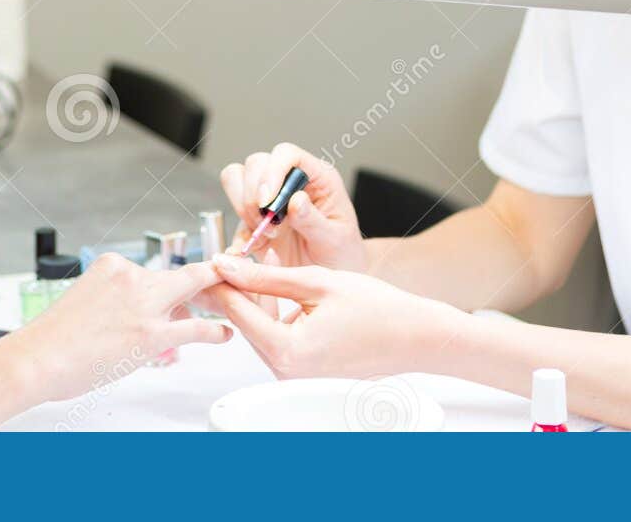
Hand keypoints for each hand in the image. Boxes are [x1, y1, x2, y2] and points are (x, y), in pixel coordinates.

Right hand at [10, 253, 231, 402]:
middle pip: (181, 274)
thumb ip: (116, 299)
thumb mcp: (85, 299)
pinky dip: (214, 331)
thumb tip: (138, 315)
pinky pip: (195, 327)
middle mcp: (131, 276)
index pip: (151, 272)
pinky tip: (225, 335)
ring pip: (192, 293)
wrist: (36, 359)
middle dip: (207, 277)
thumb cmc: (51, 340)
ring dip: (212, 302)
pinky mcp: (152, 332)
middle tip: (226, 278)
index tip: (188, 279)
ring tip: (228, 308)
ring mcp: (144, 303)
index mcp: (112, 266)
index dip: (172, 282)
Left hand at [210, 254, 460, 380]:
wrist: (417, 337)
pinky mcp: (306, 374)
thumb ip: (266, 276)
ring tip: (265, 259)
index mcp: (287, 351)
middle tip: (236, 253)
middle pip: (246, 323)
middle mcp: (287, 372)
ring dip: (259, 298)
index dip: (222, 280)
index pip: (237, 311)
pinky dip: (277, 313)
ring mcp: (296, 377)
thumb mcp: (316, 281)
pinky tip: (284, 285)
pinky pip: (280, 340)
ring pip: (261, 330)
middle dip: (240, 287)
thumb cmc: (379, 309)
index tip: (214, 257)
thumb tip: (228, 266)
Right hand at [220, 143, 368, 270]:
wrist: (330, 282)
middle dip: (254, 195)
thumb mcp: (335, 241)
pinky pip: (233, 215)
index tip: (267, 202)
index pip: (287, 154)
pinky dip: (237, 234)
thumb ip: (314, 221)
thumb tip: (296, 200)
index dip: (272, 171)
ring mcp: (270, 199)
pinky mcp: (255, 220)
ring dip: (243, 208)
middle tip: (268, 225)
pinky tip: (253, 250)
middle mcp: (290, 182)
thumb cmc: (342, 254)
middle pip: (256, 164)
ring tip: (263, 235)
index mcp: (317, 177)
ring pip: (237, 179)